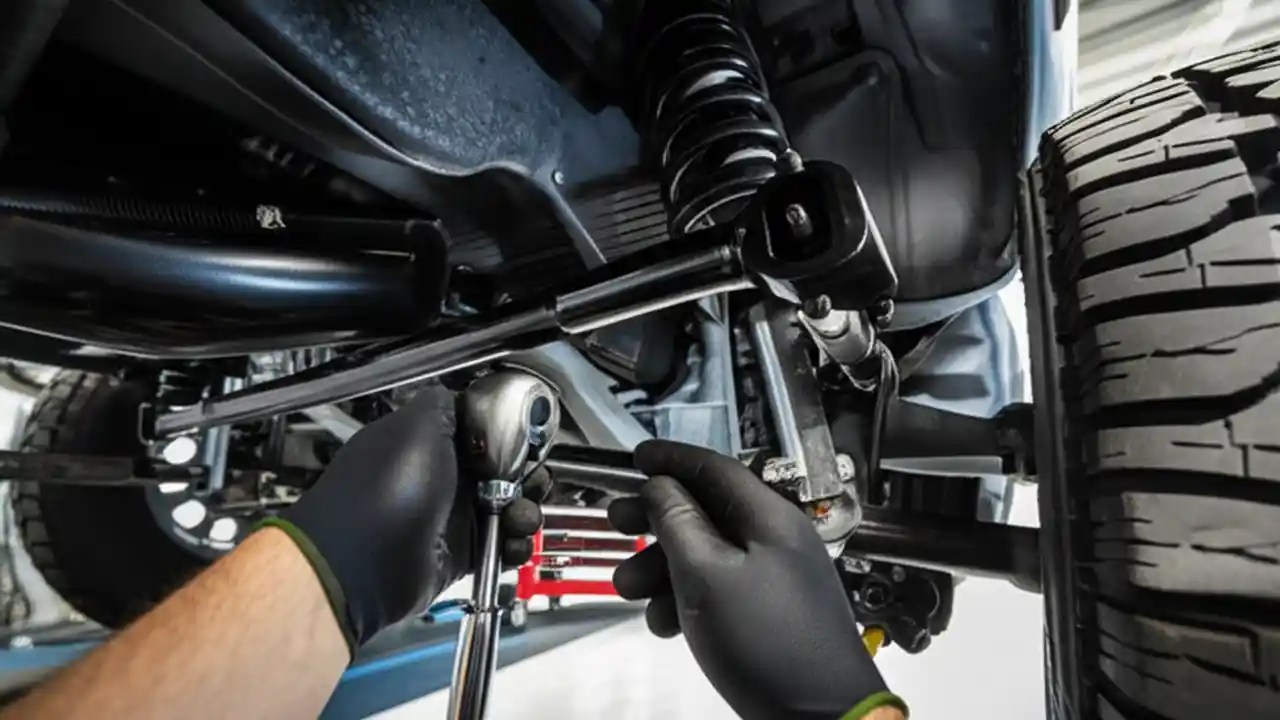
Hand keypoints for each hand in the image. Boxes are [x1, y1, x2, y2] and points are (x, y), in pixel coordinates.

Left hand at [263, 385, 547, 653]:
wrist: (362, 562)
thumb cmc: (383, 490)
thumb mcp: (417, 424)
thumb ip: (445, 403)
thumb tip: (469, 394)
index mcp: (431, 442)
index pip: (487, 431)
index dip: (514, 435)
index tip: (530, 442)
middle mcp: (442, 477)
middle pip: (505, 471)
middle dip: (527, 476)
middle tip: (532, 481)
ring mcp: (450, 517)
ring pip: (507, 509)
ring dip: (524, 512)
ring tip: (520, 517)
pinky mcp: (459, 554)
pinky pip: (498, 546)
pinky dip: (512, 546)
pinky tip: (510, 544)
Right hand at [608, 440, 903, 719]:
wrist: (819, 717)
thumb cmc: (767, 641)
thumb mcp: (707, 575)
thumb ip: (678, 524)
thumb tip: (660, 486)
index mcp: (769, 518)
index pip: (715, 469)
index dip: (672, 459)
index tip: (636, 457)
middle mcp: (774, 540)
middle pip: (706, 512)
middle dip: (656, 518)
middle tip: (617, 522)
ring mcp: (773, 579)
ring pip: (706, 556)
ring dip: (662, 567)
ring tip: (629, 589)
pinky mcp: (768, 615)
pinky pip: (718, 591)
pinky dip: (686, 600)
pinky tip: (666, 625)